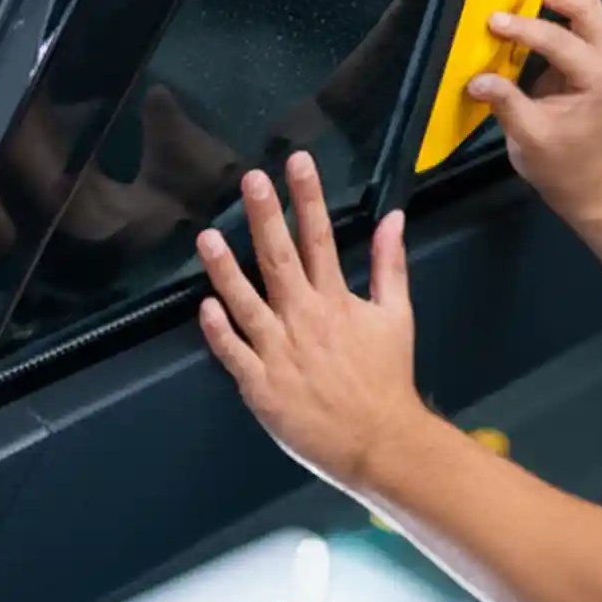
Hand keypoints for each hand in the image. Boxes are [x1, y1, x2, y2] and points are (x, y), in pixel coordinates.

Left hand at [195, 152, 426, 490]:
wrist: (379, 441)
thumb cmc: (386, 378)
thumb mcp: (397, 316)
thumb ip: (390, 265)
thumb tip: (394, 217)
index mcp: (337, 300)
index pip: (321, 237)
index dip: (307, 197)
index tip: (296, 161)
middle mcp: (305, 319)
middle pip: (281, 260)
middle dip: (265, 216)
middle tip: (250, 179)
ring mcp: (279, 352)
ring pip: (246, 303)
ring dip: (225, 269)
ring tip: (206, 236)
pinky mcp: (261, 385)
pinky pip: (234, 352)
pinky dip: (219, 329)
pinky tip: (204, 305)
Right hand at [467, 0, 601, 219]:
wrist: (586, 179)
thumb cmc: (559, 162)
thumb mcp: (528, 137)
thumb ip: (505, 103)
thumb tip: (475, 80)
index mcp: (598, 78)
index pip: (560, 41)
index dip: (525, 29)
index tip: (493, 21)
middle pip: (586, 6)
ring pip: (588, 3)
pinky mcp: (595, 49)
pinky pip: (581, 14)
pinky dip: (559, 3)